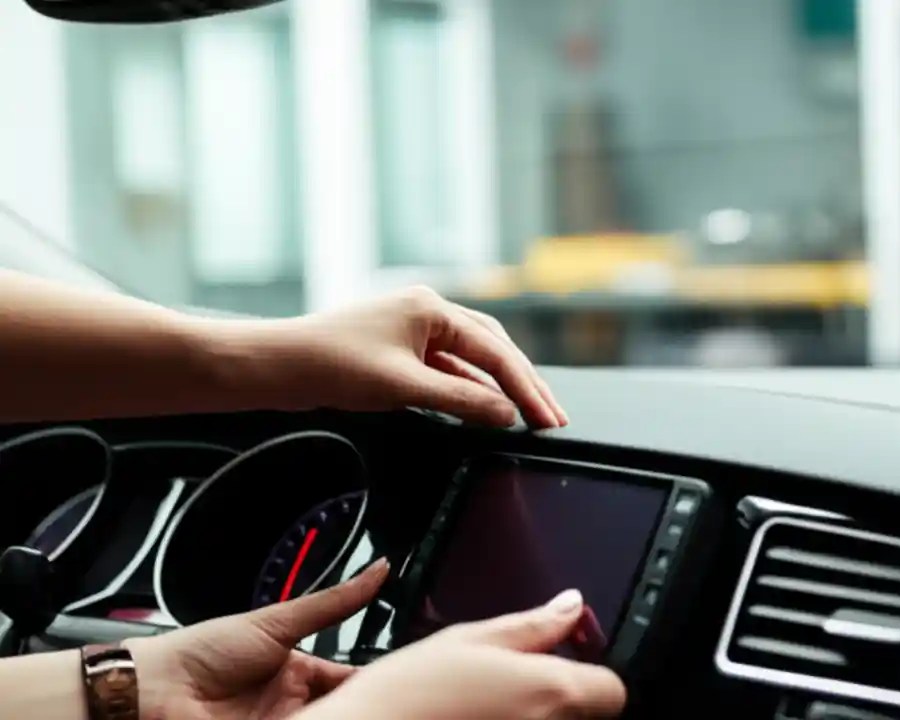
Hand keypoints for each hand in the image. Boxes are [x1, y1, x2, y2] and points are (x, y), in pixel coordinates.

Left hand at [124, 560, 389, 719]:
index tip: (404, 680)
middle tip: (393, 701)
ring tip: (367, 710)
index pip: (350, 680)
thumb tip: (379, 571)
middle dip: (366, 705)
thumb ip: (333, 603)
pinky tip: (336, 718)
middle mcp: (294, 706)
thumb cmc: (203, 652)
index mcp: (299, 673)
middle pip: (345, 707)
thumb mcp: (278, 623)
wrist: (153, 692)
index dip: (376, 681)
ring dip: (344, 715)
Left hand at [251, 287, 566, 427]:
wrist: (275, 366)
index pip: (495, 351)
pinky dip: (469, 392)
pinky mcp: (401, 353)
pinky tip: (485, 411)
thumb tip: (505, 413)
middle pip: (492, 350)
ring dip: (498, 388)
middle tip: (552, 416)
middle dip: (523, 385)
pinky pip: (448, 371)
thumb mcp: (403, 388)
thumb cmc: (328, 364)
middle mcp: (427, 313)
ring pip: (472, 361)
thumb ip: (461, 402)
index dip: (526, 388)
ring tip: (528, 415)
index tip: (548, 416)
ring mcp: (414, 332)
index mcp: (432, 308)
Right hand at [303, 589, 626, 719]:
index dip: (590, 675)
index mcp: (552, 692)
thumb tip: (571, 605)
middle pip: (583, 714)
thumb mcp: (467, 640)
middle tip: (505, 688)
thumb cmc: (406, 698)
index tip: (562, 665)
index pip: (612, 690)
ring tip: (479, 710)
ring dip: (529, 716)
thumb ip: (531, 625)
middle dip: (554, 698)